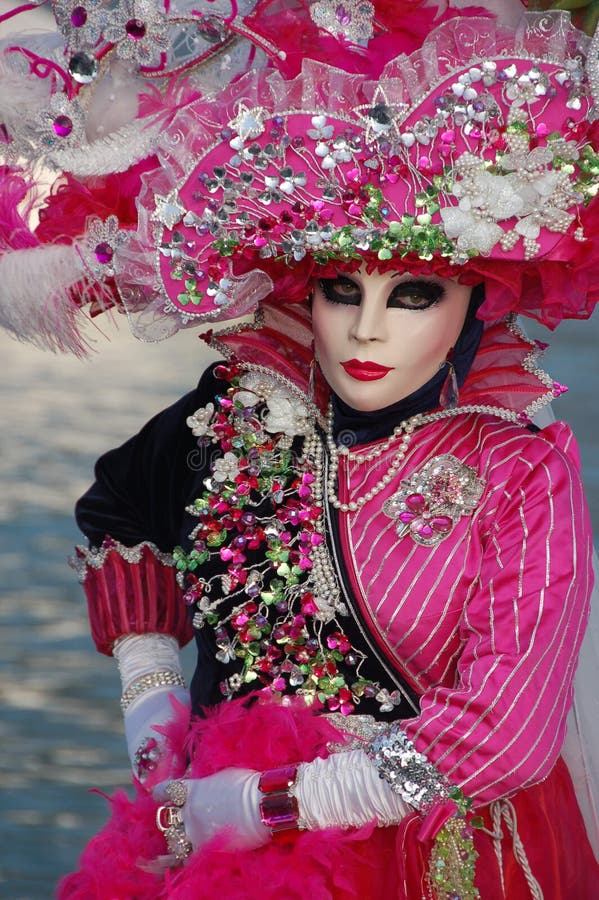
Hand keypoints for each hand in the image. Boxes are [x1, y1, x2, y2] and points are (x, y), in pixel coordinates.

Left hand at [154, 768, 270, 851]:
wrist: (261, 805)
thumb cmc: (248, 786)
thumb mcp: (224, 777)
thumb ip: (208, 784)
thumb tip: (207, 787)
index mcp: (193, 789)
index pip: (166, 790)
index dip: (160, 792)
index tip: (158, 794)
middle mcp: (189, 810)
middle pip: (167, 816)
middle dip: (170, 818)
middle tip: (175, 820)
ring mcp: (195, 831)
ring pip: (172, 838)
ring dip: (174, 838)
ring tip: (174, 842)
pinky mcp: (204, 849)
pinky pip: (182, 857)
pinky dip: (176, 858)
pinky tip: (166, 861)